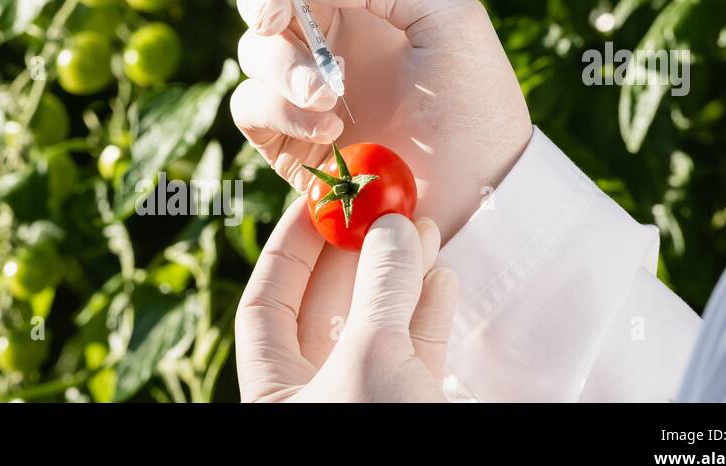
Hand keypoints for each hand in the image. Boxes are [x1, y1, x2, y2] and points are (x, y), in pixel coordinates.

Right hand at [231, 0, 532, 240]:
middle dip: (269, 20)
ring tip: (332, 101)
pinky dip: (280, 112)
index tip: (277, 7)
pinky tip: (329, 130)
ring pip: (253, 58)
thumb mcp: (447, 18)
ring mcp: (302, 95)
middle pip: (264, 16)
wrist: (473, 188)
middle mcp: (325, 48)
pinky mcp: (287, 142)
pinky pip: (250, 109)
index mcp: (360, 10)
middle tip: (285, 33)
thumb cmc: (474, 100)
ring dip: (285, 72)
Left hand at [235, 200, 458, 401]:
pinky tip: (443, 278)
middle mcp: (311, 393)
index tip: (316, 204)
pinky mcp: (406, 405)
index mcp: (273, 389)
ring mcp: (361, 400)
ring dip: (402, 278)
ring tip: (425, 230)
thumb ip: (380, 288)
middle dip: (358, 255)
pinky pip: (412, 355)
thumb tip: (393, 226)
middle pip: (325, 309)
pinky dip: (427, 316)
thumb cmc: (377, 434)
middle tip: (382, 209)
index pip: (264, 305)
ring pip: (376, 328)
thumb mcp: (371, 356)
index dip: (289, 249)